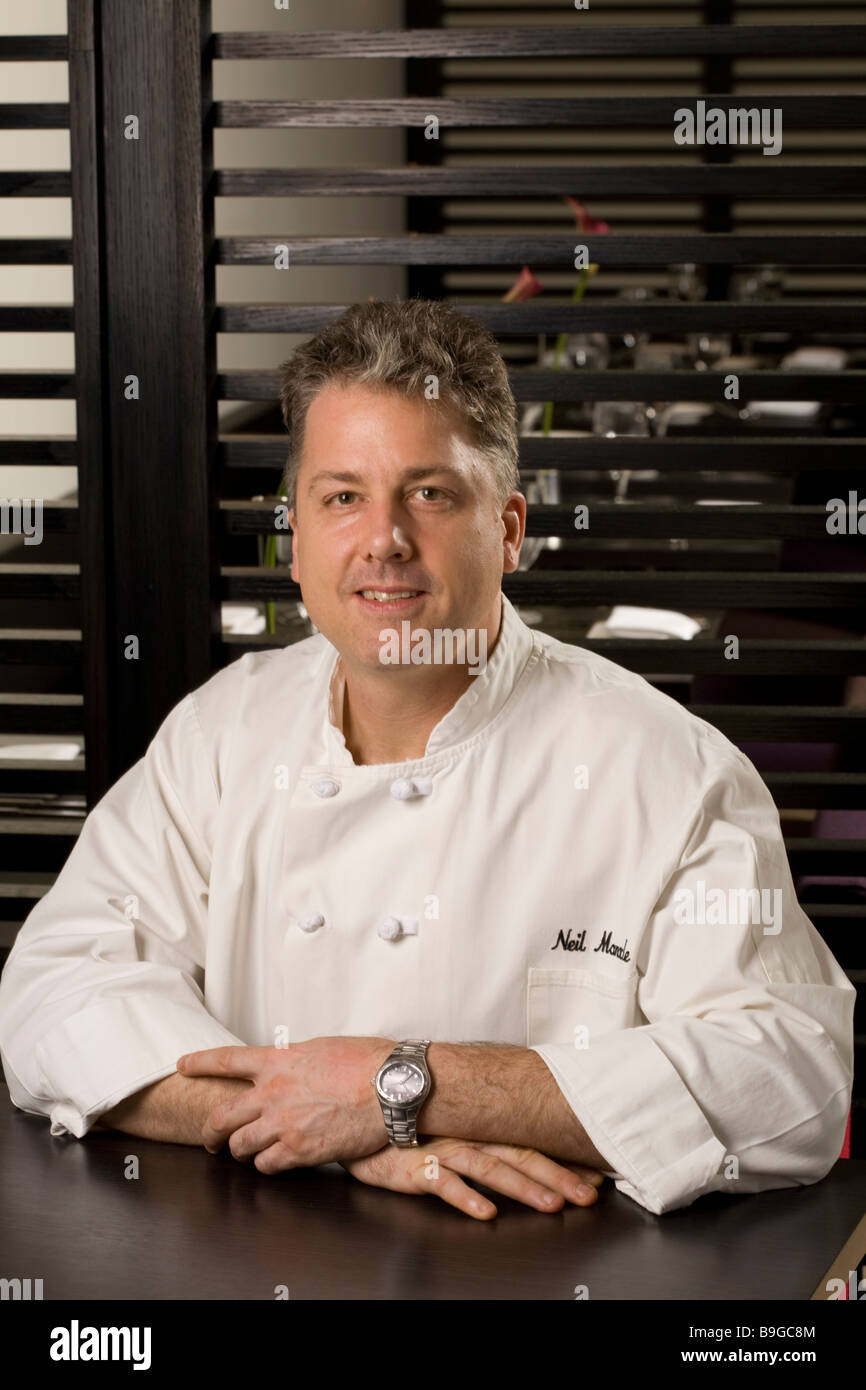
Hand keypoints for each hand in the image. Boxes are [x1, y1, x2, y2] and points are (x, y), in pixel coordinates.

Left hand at [176, 1036, 394, 1172]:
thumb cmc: (368, 1063)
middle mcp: (273, 1091)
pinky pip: (266, 1164)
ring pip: (240, 1145)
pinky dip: (265, 1165)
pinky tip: (274, 1162)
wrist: (391, 1086)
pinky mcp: (300, 1150)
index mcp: (279, 1060)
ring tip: (245, 1154)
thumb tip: (288, 1068)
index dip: (199, 1063)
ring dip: (239, 1152)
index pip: (226, 1059)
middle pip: (221, 1115)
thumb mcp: (323, 1048)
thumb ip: (296, 1060)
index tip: (182, 1065)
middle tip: (210, 1138)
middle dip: (210, 1131)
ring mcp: (284, 1123)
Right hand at [340, 1136, 604, 1219]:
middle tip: (589, 1195)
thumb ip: (487, 1137)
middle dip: (558, 1176)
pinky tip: (486, 1212)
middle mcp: (469, 1136)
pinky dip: (466, 1198)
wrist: (364, 1109)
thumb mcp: (455, 1127)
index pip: (532, 1143)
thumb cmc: (412, 1123)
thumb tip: (528, 1154)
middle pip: (520, 1156)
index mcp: (482, 1128)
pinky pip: (443, 1183)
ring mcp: (443, 1150)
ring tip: (551, 1205)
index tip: (596, 1175)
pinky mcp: (416, 1166)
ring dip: (523, 1187)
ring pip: (490, 1168)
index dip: (564, 1160)